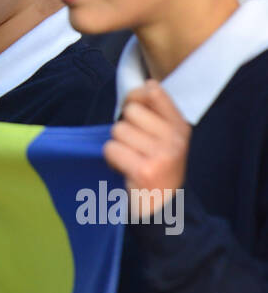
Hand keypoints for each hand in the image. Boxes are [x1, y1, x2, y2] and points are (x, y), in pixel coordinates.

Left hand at [103, 82, 190, 209]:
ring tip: (131, 158)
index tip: (134, 111)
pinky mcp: (143, 170)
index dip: (135, 97)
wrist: (163, 206)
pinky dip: (112, 159)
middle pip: (131, 111)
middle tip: (134, 145)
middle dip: (125, 127)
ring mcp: (161, 155)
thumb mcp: (167, 137)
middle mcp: (174, 139)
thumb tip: (143, 85)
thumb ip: (156, 111)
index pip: (153, 91)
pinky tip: (125, 168)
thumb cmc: (159, 167)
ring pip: (118, 130)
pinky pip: (111, 149)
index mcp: (180, 126)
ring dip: (118, 145)